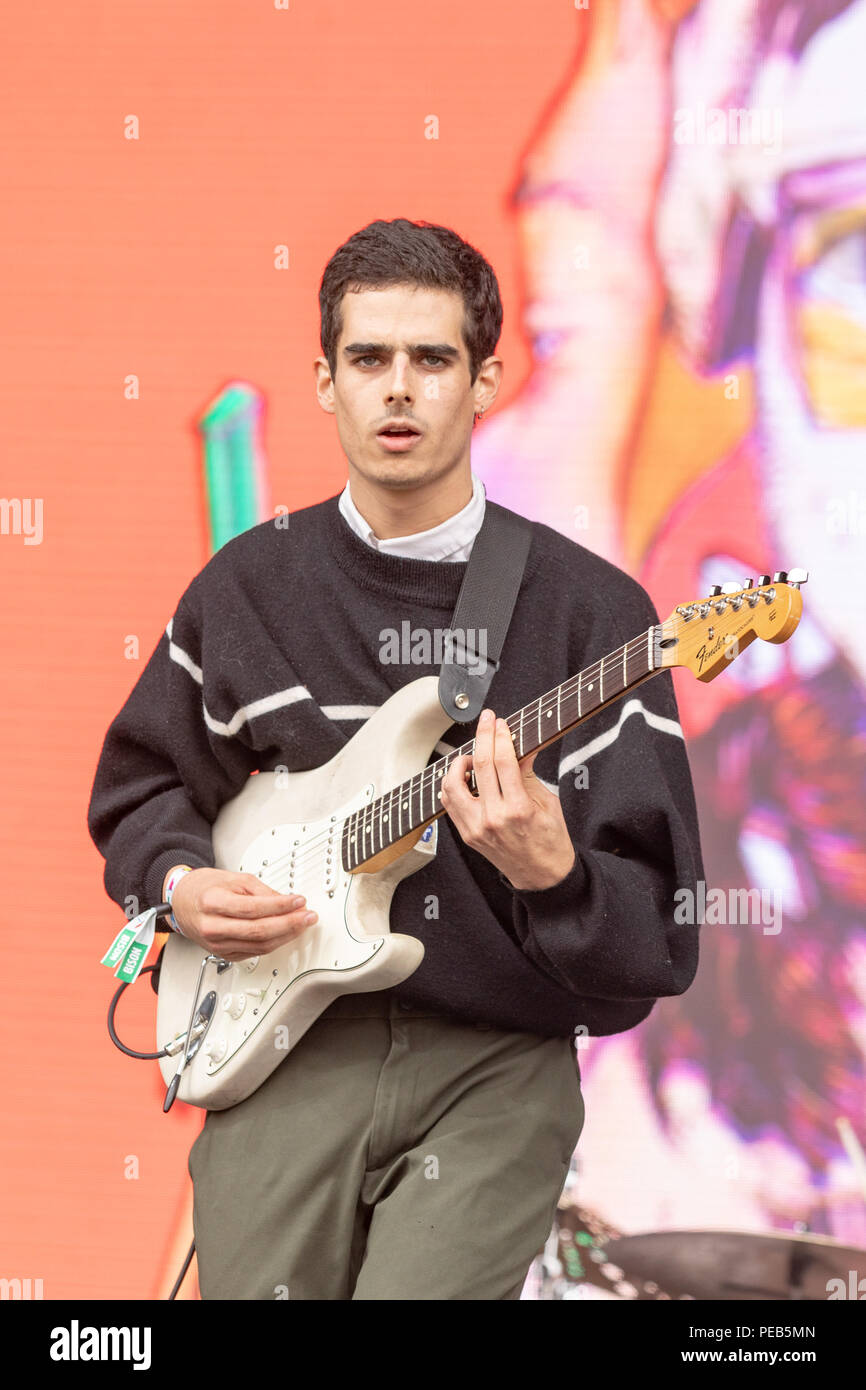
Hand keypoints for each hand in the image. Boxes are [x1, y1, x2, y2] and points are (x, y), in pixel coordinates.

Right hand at [166, 867, 317, 961]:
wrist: (182, 903)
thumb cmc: (205, 888)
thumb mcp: (233, 879)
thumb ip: (261, 891)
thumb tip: (286, 901)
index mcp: (213, 903)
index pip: (253, 908)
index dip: (280, 906)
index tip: (299, 901)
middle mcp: (213, 927)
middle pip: (258, 931)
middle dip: (289, 924)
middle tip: (308, 916)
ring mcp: (218, 944)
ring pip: (259, 945)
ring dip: (286, 936)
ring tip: (302, 924)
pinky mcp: (224, 954)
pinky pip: (255, 952)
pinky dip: (274, 943)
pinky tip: (285, 934)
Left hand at [439, 708, 576, 890]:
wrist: (541, 875)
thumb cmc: (549, 839)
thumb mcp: (547, 802)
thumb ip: (527, 773)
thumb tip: (517, 745)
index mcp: (518, 809)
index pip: (503, 761)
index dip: (499, 736)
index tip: (499, 722)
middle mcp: (493, 818)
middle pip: (479, 765)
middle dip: (482, 736)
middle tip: (486, 722)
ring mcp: (476, 828)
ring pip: (453, 784)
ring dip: (459, 763)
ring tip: (472, 757)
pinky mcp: (467, 834)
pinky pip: (449, 803)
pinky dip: (452, 785)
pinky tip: (464, 777)